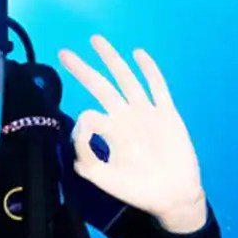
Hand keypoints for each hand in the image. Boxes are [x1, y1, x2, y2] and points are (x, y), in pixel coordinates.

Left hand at [58, 35, 207, 231]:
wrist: (172, 196)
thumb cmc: (139, 190)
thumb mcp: (104, 179)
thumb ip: (86, 159)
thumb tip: (79, 132)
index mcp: (110, 133)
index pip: (89, 117)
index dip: (81, 124)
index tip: (84, 138)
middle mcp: (125, 119)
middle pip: (101, 88)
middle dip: (82, 70)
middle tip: (64, 54)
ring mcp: (146, 114)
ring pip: (126, 79)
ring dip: (112, 60)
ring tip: (96, 41)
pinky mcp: (167, 114)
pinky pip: (158, 87)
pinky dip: (148, 70)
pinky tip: (137, 54)